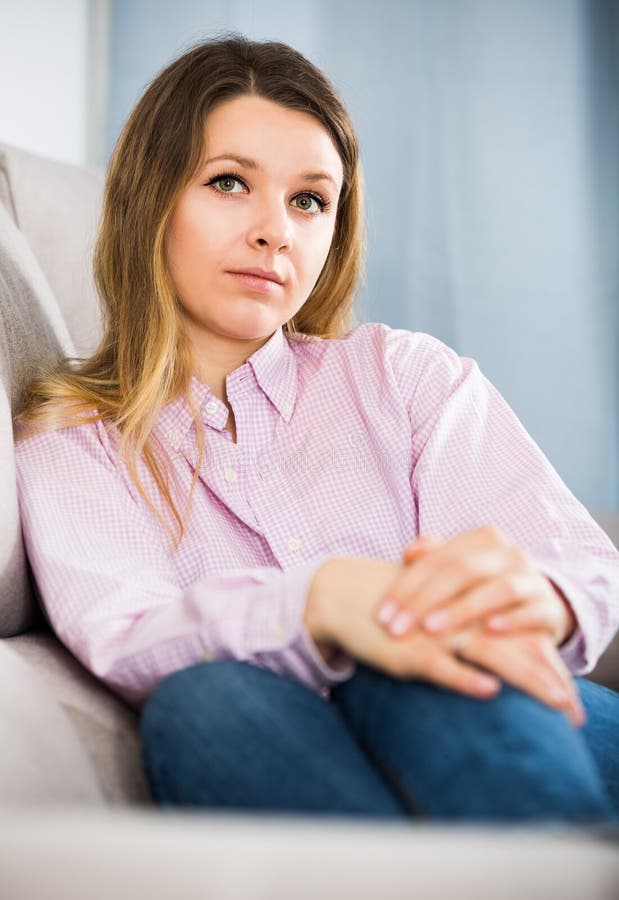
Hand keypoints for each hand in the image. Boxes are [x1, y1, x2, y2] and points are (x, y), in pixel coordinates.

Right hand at [306, 556, 584, 726]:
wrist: (342, 595)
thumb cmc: (391, 607)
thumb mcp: (430, 613)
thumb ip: (458, 627)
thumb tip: (487, 664)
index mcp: (465, 608)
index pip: (515, 632)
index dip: (543, 659)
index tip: (568, 693)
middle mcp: (458, 619)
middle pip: (514, 646)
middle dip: (546, 676)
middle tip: (572, 707)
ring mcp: (435, 634)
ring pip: (489, 655)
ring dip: (525, 678)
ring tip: (557, 702)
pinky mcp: (410, 651)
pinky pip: (442, 666)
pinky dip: (466, 677)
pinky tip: (490, 690)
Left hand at [375, 526, 576, 647]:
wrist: (537, 604)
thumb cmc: (484, 588)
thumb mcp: (459, 570)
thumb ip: (433, 558)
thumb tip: (409, 552)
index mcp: (482, 539)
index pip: (437, 558)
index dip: (406, 586)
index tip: (381, 615)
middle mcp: (508, 553)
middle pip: (462, 571)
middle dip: (425, 601)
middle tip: (397, 628)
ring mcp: (532, 578)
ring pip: (497, 589)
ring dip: (462, 610)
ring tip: (433, 630)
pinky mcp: (549, 607)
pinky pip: (532, 611)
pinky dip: (512, 620)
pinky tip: (489, 631)